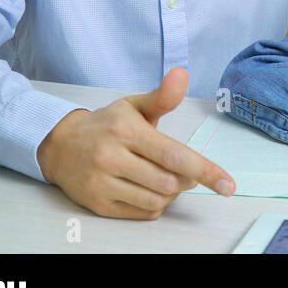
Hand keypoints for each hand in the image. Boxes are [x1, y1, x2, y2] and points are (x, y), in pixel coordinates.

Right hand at [37, 67, 235, 219]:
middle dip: (186, 179)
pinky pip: (143, 213)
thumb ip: (162, 96)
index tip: (228, 184)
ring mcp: (102, 183)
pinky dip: (156, 204)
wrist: (60, 146)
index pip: (173, 155)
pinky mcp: (98, 204)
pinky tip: (149, 188)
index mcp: (125, 131)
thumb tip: (182, 74)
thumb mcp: (133, 106)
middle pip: (169, 182)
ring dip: (172, 193)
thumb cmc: (106, 125)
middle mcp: (111, 158)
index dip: (205, 171)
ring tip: (164, 177)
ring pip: (157, 200)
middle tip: (182, 169)